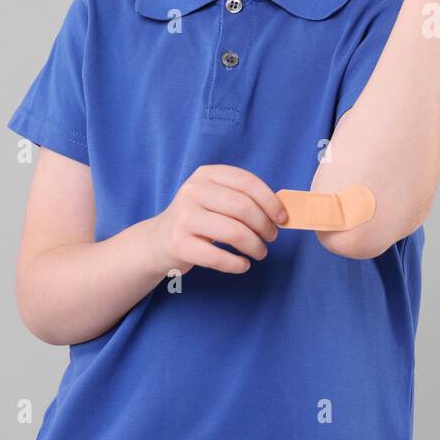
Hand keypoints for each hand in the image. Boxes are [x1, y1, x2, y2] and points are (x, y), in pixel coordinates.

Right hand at [146, 165, 286, 275]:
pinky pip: (218, 257)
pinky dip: (237, 264)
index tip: (282, 218)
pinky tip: (243, 265)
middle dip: (264, 226)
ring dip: (254, 246)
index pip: (247, 182)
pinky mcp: (178, 244)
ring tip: (260, 252)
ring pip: (234, 232)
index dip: (270, 201)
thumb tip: (281, 213)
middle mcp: (192, 191)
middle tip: (271, 238)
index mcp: (206, 174)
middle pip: (243, 207)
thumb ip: (243, 199)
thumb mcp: (216, 199)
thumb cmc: (199, 219)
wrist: (157, 241)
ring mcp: (183, 217)